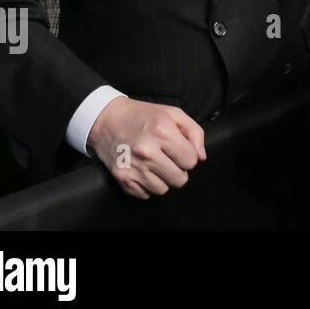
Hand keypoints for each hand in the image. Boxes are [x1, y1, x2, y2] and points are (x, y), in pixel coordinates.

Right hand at [86, 96, 205, 199]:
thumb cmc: (144, 116)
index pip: (191, 161)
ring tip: (156, 164)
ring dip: (163, 179)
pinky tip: (143, 170)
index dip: (188, 155)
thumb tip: (201, 157)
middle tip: (169, 158)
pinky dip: (147, 185)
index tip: (179, 149)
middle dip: (178, 170)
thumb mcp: (173, 114)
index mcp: (162, 132)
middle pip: (179, 179)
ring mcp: (133, 166)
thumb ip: (194, 133)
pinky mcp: (121, 178)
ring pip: (163, 190)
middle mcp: (147, 151)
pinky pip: (145, 194)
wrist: (108, 120)